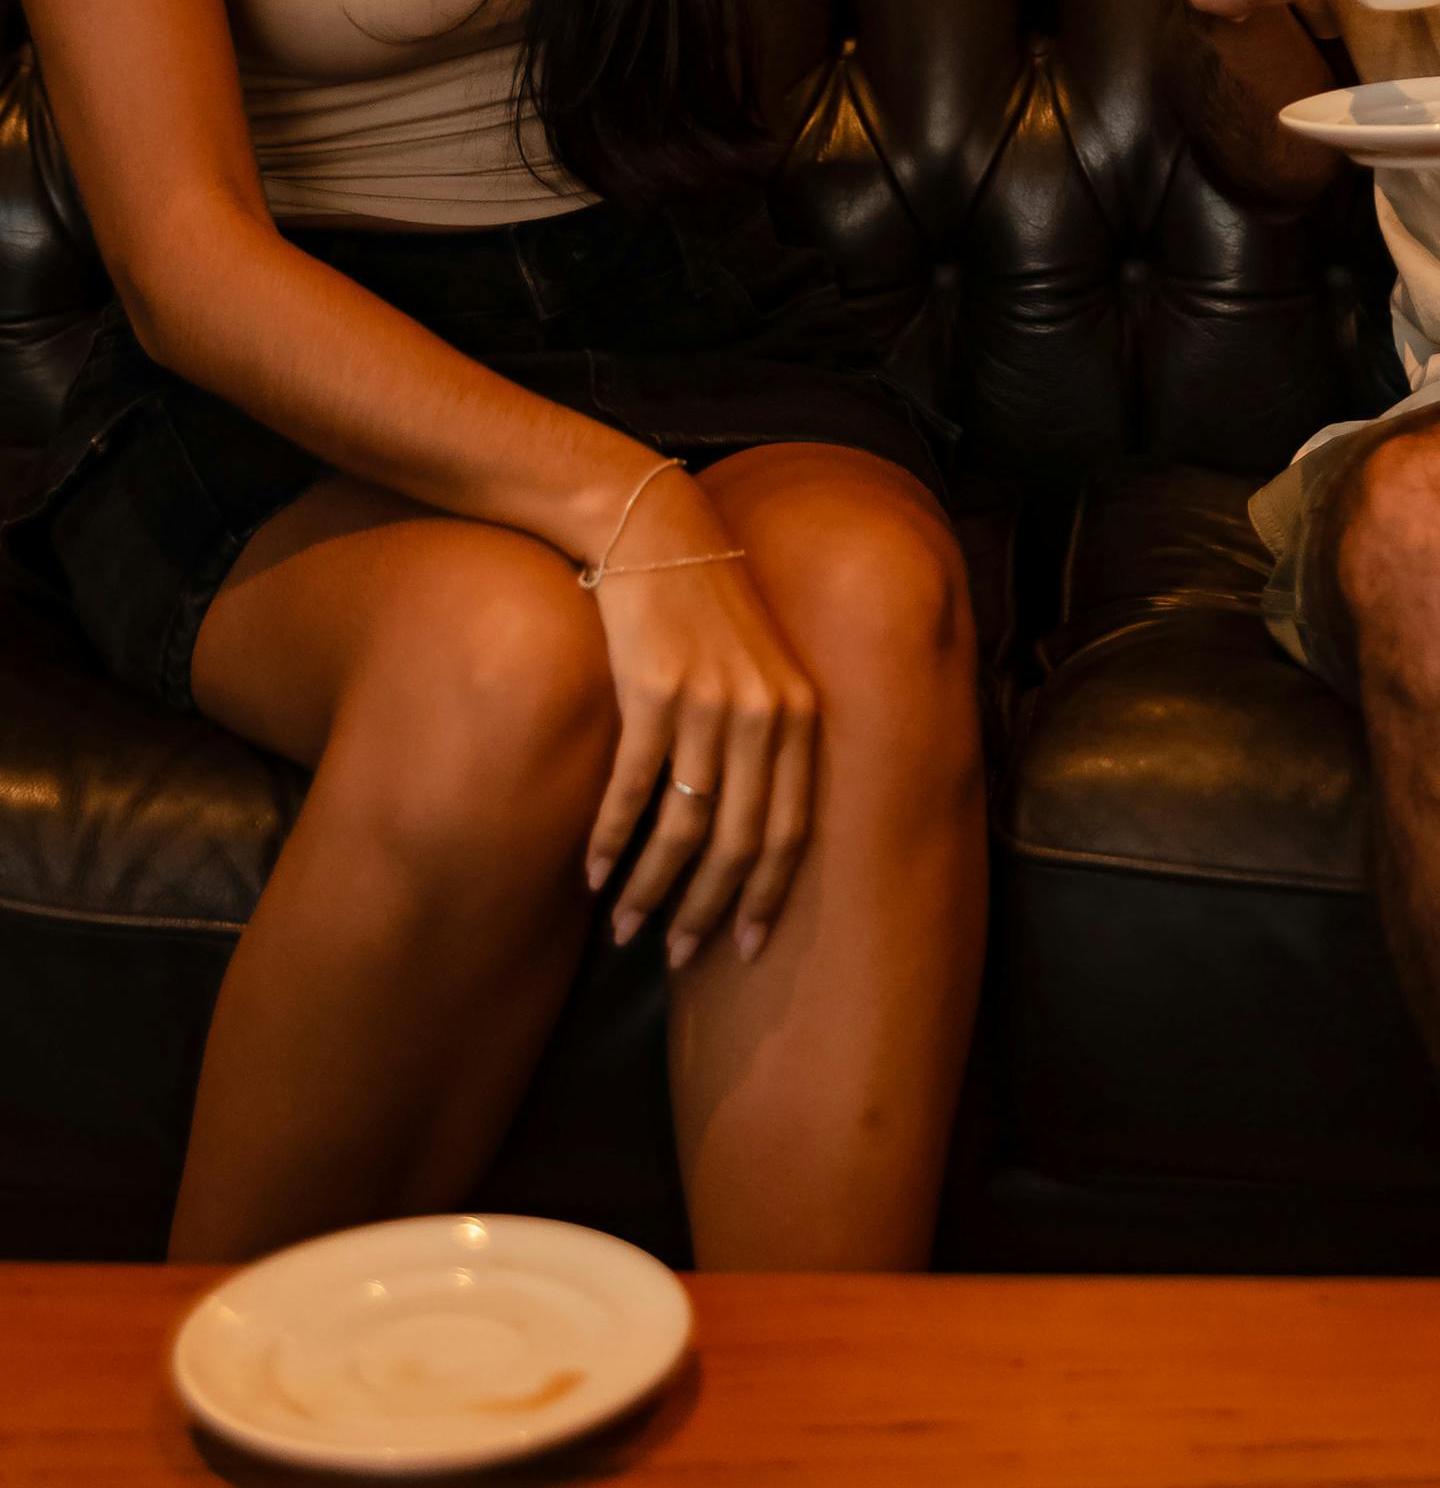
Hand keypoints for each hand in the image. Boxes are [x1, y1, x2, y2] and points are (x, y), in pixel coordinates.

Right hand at [582, 471, 819, 970]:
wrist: (659, 532)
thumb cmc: (705, 612)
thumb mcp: (760, 671)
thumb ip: (766, 741)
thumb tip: (745, 834)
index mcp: (799, 714)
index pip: (793, 830)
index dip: (767, 895)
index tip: (745, 947)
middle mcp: (765, 713)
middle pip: (741, 841)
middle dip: (709, 909)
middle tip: (677, 954)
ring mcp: (711, 702)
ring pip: (685, 827)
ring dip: (651, 887)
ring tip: (625, 928)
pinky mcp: (656, 691)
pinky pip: (635, 789)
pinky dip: (611, 839)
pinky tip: (593, 872)